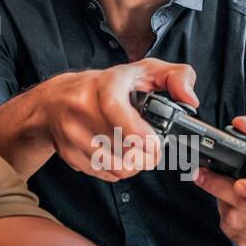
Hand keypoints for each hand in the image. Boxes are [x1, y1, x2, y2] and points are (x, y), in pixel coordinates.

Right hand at [37, 59, 199, 180]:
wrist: (56, 99)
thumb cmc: (104, 86)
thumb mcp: (144, 71)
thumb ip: (176, 77)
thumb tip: (190, 99)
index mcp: (103, 85)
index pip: (114, 108)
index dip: (136, 131)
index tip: (154, 143)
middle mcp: (81, 107)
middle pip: (120, 146)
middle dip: (146, 155)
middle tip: (153, 150)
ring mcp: (72, 132)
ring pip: (114, 165)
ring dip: (134, 166)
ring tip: (137, 153)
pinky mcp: (68, 153)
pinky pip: (103, 173)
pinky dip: (117, 170)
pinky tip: (118, 155)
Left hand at [192, 108, 245, 245]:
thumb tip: (242, 123)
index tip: (237, 182)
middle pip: (245, 210)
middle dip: (220, 189)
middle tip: (202, 174)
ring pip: (235, 223)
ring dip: (222, 203)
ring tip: (223, 187)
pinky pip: (234, 235)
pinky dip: (227, 218)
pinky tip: (232, 205)